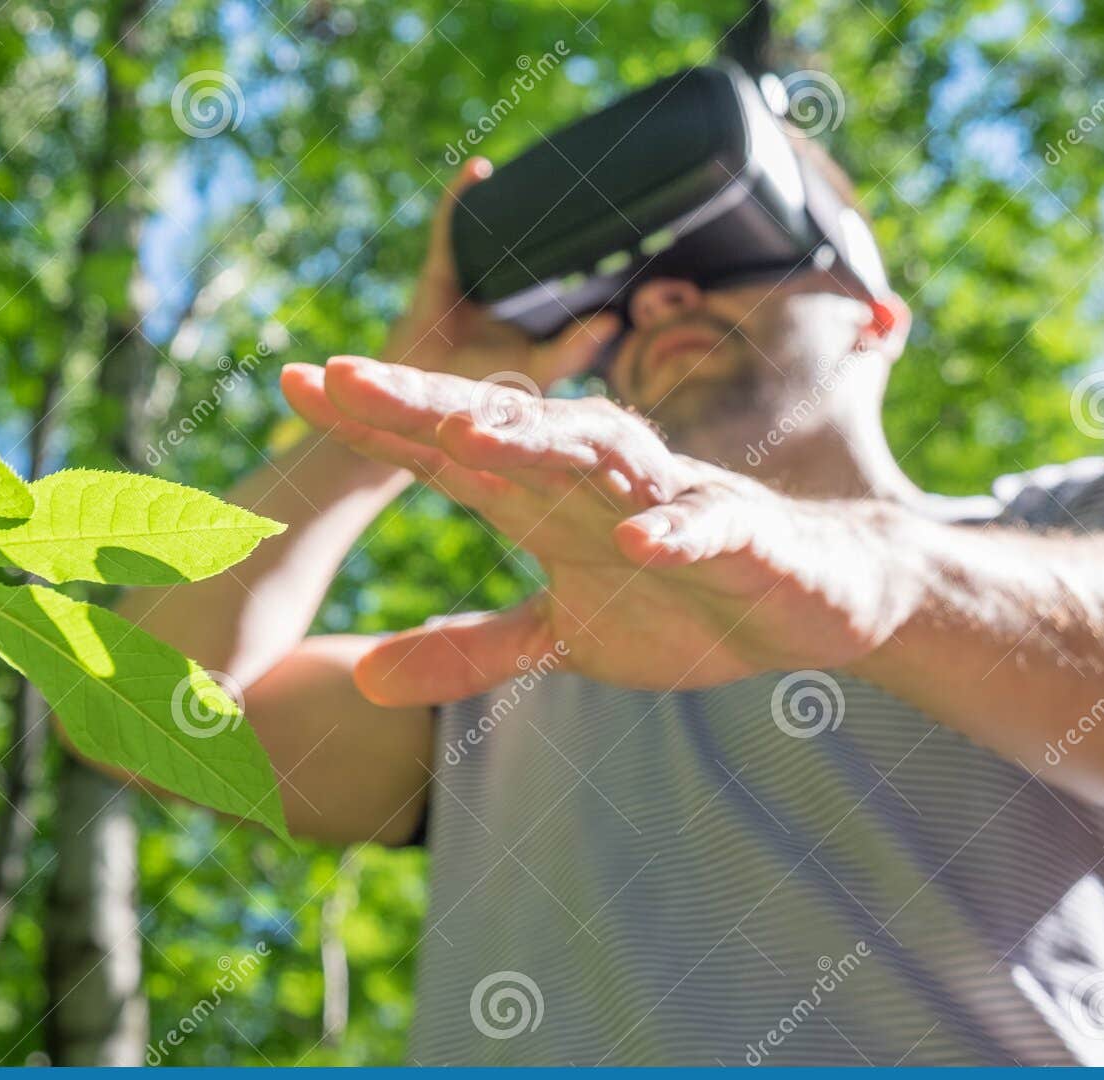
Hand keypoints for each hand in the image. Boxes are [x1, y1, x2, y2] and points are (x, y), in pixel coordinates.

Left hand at [281, 356, 921, 705]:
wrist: (811, 604)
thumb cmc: (681, 608)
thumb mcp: (560, 642)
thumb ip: (468, 651)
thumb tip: (362, 678)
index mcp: (543, 503)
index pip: (444, 450)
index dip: (372, 421)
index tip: (293, 384)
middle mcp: (592, 484)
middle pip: (500, 430)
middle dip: (422, 404)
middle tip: (342, 377)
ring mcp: (665, 502)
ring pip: (591, 459)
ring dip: (530, 445)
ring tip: (461, 434)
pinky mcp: (738, 537)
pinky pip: (701, 530)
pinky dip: (670, 535)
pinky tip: (633, 545)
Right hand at [382, 159, 620, 385]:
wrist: (425, 397)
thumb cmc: (482, 387)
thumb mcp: (538, 371)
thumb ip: (573, 351)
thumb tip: (613, 321)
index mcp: (533, 305)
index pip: (565, 267)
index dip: (588, 243)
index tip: (625, 215)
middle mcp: (506, 282)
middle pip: (532, 236)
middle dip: (552, 207)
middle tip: (585, 173)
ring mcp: (474, 271)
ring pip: (495, 225)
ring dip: (510, 197)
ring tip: (539, 162)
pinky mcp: (442, 267)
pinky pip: (451, 225)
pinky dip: (460, 196)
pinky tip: (478, 170)